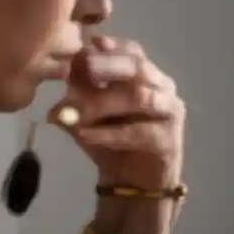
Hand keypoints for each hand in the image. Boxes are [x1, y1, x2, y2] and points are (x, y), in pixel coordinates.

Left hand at [51, 36, 186, 233]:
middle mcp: (162, 88)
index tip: (81, 49)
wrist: (132, 185)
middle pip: (138, 67)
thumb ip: (79, 90)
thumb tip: (64, 70)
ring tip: (70, 113)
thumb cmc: (109, 142)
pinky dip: (108, 134)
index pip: (130, 51)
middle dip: (106, 65)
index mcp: (145, 75)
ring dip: (102, 103)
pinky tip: (83, 136)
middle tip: (81, 69)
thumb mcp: (86, 111)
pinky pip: (139, 133)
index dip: (107, 48)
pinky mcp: (169, 141)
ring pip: (140, 98)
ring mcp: (170, 114)